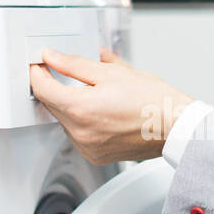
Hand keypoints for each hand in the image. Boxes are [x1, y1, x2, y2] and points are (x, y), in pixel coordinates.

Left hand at [29, 47, 194, 164]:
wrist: (176, 127)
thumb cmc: (153, 101)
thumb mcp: (112, 73)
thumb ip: (75, 65)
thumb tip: (54, 57)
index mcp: (81, 109)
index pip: (42, 89)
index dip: (38, 72)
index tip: (40, 64)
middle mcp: (80, 133)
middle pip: (52, 106)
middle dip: (55, 88)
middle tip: (67, 73)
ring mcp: (87, 147)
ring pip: (64, 121)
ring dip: (70, 106)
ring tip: (96, 95)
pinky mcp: (95, 156)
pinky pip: (78, 135)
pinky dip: (82, 122)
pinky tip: (101, 112)